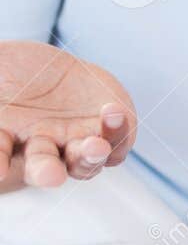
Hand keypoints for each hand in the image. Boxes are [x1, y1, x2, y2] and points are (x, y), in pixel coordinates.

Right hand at [0, 42, 135, 188]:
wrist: (50, 69)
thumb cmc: (7, 74)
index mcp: (6, 138)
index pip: (0, 156)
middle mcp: (39, 146)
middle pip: (43, 167)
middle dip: (46, 171)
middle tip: (50, 175)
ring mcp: (74, 140)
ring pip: (84, 161)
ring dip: (90, 156)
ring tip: (94, 145)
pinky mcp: (106, 130)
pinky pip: (117, 140)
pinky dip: (118, 131)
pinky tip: (114, 113)